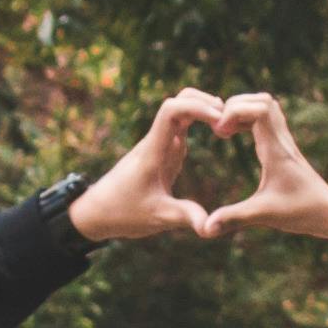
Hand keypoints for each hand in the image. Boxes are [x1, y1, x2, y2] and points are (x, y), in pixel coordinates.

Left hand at [69, 89, 232, 244]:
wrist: (97, 212)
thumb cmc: (123, 213)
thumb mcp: (158, 217)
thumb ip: (185, 217)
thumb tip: (211, 228)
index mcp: (153, 151)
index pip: (172, 110)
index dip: (198, 107)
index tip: (219, 121)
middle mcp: (156, 142)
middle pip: (179, 99)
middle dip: (205, 102)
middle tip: (230, 121)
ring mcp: (159, 145)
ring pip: (181, 110)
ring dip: (204, 110)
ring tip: (229, 126)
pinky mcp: (163, 152)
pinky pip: (182, 127)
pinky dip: (201, 122)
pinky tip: (220, 131)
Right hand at [199, 93, 327, 246]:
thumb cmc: (301, 213)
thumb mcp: (263, 215)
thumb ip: (233, 218)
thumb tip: (205, 228)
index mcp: (276, 150)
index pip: (260, 109)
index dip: (235, 111)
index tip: (219, 133)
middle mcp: (282, 140)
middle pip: (263, 100)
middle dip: (236, 106)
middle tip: (219, 128)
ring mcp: (286, 142)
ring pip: (267, 106)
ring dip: (243, 110)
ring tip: (225, 130)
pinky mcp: (286, 147)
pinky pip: (268, 120)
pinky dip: (249, 120)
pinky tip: (236, 137)